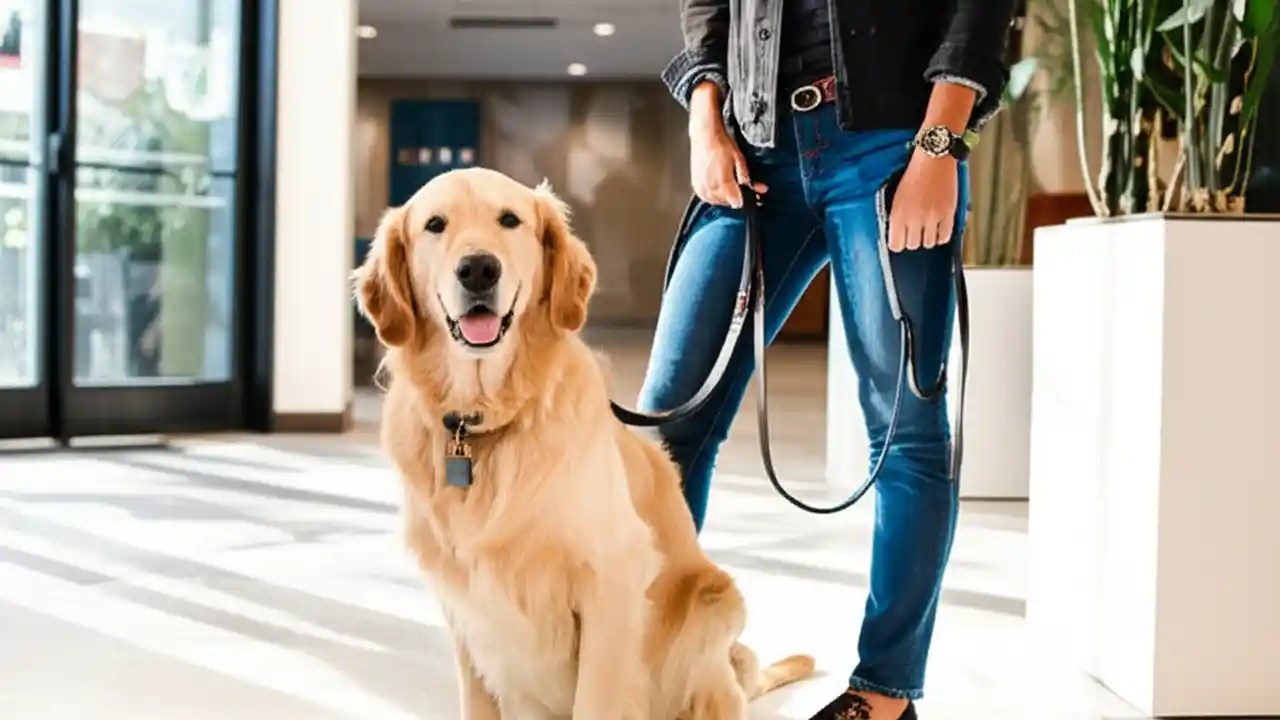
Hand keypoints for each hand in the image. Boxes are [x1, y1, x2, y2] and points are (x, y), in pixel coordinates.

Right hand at [688, 83, 766, 207]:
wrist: (704, 136)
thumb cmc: (721, 145)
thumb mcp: (740, 161)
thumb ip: (746, 179)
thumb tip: (756, 190)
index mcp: (722, 184)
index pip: (737, 202)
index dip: (745, 198)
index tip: (750, 192)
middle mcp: (710, 189)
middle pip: (727, 203)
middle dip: (735, 196)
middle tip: (739, 183)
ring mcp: (701, 188)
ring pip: (717, 202)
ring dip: (724, 196)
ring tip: (727, 182)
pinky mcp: (695, 185)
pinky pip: (707, 197)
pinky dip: (713, 194)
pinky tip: (717, 184)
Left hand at [887, 149, 958, 251]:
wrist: (933, 159)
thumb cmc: (914, 174)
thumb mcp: (897, 196)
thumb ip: (897, 217)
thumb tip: (897, 233)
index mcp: (898, 214)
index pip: (895, 245)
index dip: (897, 243)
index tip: (899, 240)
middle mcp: (915, 218)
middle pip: (913, 245)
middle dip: (912, 240)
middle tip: (913, 231)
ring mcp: (933, 217)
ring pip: (929, 243)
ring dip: (927, 238)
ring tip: (926, 229)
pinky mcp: (948, 214)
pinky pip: (945, 237)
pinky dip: (941, 236)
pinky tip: (938, 230)